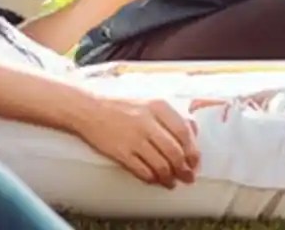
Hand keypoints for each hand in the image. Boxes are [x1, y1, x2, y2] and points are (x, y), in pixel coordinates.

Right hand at [76, 95, 199, 187]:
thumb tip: (194, 133)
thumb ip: (172, 116)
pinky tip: (155, 180)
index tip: (195, 161)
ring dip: (170, 178)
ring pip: (161, 165)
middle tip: (188, 177)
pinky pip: (143, 171)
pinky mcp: (121, 152)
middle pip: (175, 152)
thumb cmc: (121, 108)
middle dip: (184, 169)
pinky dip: (152, 179)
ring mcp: (133, 138)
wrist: (89, 110)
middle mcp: (147, 121)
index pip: (184, 132)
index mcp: (158, 106)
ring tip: (171, 182)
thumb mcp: (149, 103)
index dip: (193, 151)